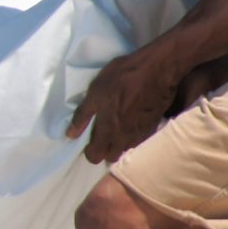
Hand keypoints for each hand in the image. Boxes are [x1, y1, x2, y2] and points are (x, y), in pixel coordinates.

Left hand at [67, 44, 183, 165]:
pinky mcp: (153, 127)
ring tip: (117, 130)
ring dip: (120, 145)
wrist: (157, 70)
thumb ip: (83, 115)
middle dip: (105, 151)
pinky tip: (132, 123)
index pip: (96, 156)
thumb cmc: (122, 78)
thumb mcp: (95, 92)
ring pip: (128, 150)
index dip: (90, 152)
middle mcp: (125, 138)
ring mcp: (141, 134)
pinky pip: (140, 141)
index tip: (89, 143)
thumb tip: (70, 134)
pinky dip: (134, 137)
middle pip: (112, 157)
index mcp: (108, 131)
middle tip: (102, 136)